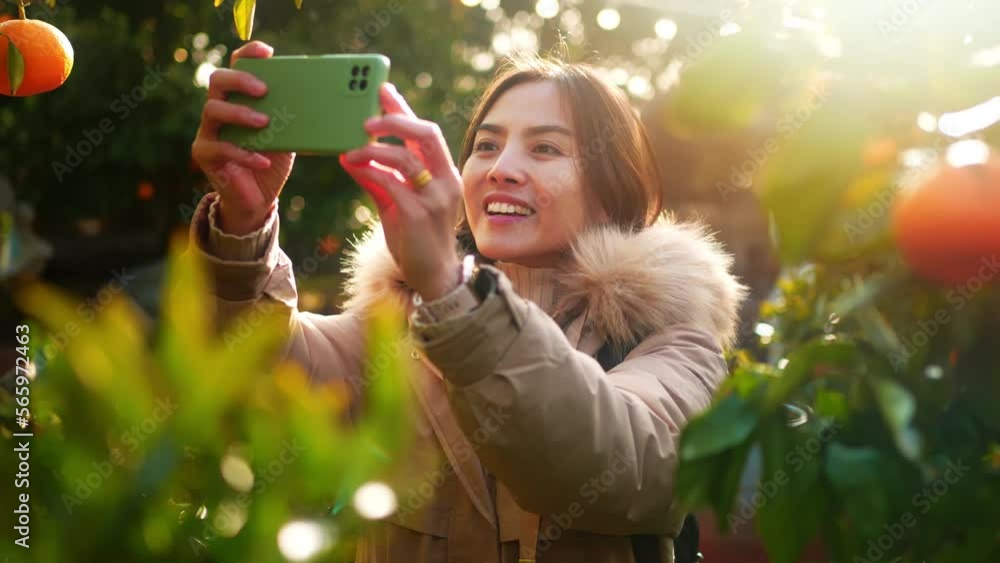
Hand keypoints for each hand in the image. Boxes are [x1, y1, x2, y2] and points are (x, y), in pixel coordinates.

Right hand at [191, 41, 295, 235]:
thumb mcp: (286, 136)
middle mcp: (219, 108)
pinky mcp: (204, 153)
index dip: (248, 55)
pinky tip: (263, 161)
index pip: (236, 66)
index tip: (267, 52)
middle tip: (263, 90)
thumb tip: (317, 101)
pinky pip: (219, 148)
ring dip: (240, 113)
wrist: (258, 199)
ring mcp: (208, 130)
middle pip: (218, 80)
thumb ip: (291, 118)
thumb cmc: (272, 161)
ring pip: (212, 109)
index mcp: (238, 99)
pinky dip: (244, 153)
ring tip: (264, 123)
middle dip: (240, 80)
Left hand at [340, 83, 463, 301]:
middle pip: (425, 134)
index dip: (404, 109)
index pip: (427, 132)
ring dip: (373, 149)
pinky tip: (351, 166)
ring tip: (350, 150)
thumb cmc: (416, 239)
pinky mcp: (417, 215)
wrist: (432, 276)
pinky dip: (368, 171)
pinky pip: (390, 183)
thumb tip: (349, 156)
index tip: (383, 90)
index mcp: (444, 174)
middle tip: (365, 119)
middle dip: (394, 120)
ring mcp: (433, 198)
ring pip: (404, 158)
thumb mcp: (397, 203)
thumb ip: (379, 179)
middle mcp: (444, 182)